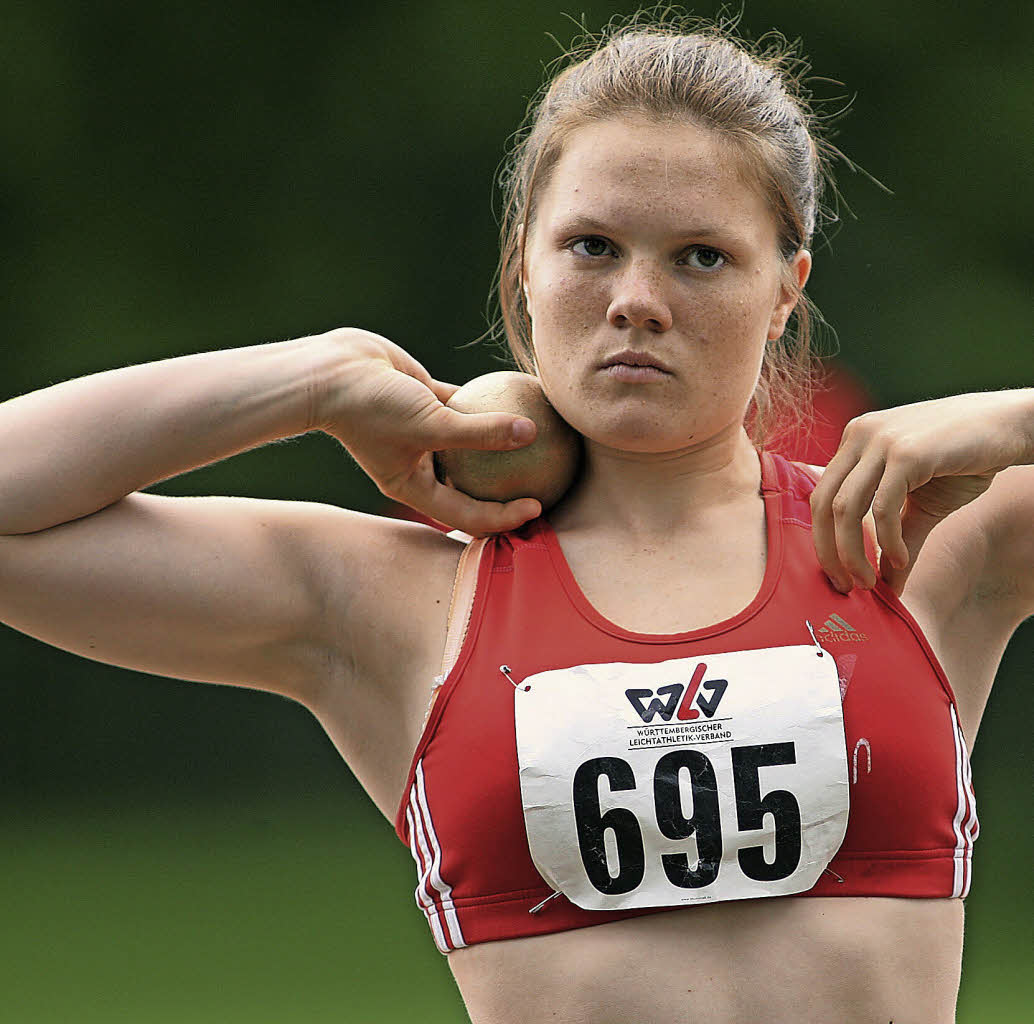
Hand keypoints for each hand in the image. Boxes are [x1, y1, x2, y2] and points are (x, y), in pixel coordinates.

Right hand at [313, 328, 540, 534]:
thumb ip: (482, 431)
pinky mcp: (429, 401)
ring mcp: (426, 434)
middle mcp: (422, 466)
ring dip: (504, 440)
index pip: (467, 514)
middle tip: (550, 478)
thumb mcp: (432, 424)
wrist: (332, 371)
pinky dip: (490, 401)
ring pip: (474, 443)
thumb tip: (532, 433)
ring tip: (545, 435)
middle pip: (475, 486)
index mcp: (415, 488)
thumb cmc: (373, 407)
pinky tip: (523, 391)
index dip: (504, 518)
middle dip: (510, 487)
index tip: (538, 505)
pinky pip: (468, 406)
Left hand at [810, 390, 1032, 594]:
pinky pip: (883, 507)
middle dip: (829, 553)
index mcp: (854, 442)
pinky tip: (901, 559)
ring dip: (853, 554)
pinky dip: (888, 540)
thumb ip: (898, 537)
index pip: (819, 497)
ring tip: (869, 583)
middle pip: (822, 505)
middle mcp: (860, 436)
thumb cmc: (965, 462)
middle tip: (845, 587)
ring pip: (845, 508)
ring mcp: (881, 441)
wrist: (1011, 426)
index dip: (822, 541)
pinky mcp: (906, 452)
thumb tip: (886, 586)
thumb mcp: (922, 504)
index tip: (838, 576)